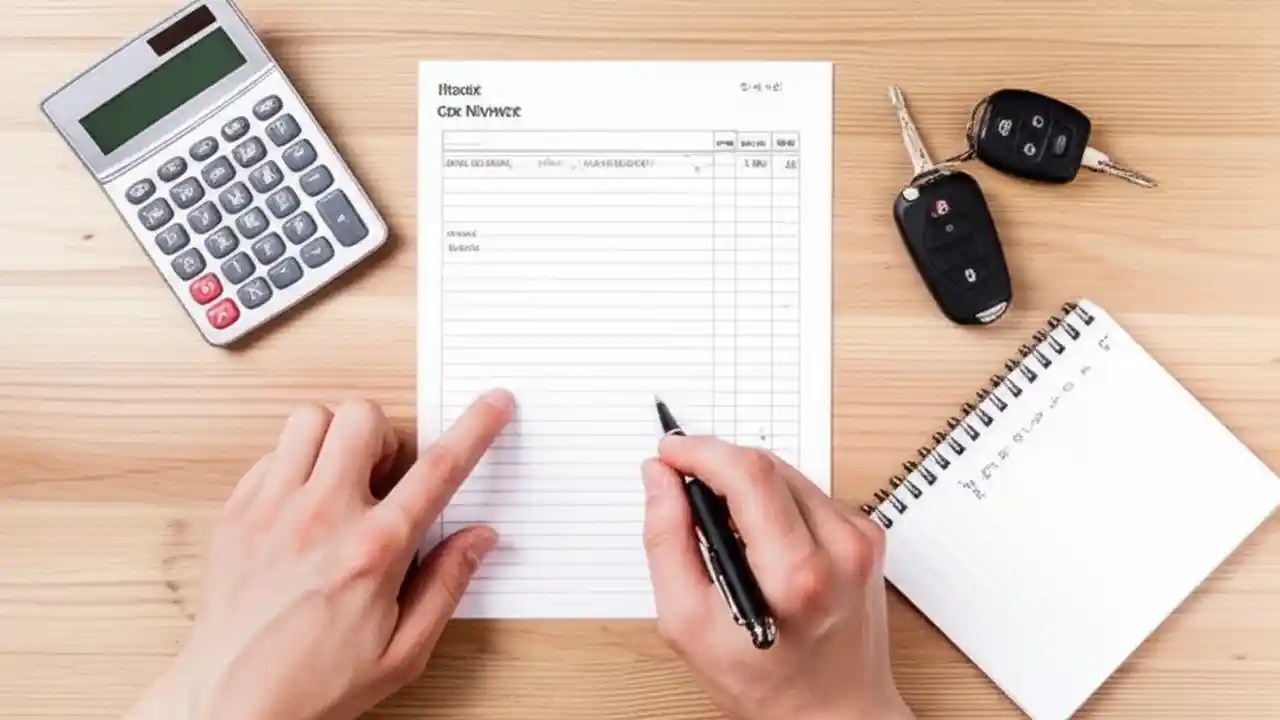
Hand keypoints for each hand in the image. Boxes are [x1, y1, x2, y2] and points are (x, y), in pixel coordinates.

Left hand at [128, 391, 514, 719]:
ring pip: (311, 419)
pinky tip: (303, 500)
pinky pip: (271, 451)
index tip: (491, 405)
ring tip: (342, 477)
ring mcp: (273, 510)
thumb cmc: (311, 684)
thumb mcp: (403, 653)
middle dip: (387, 432)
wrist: (229, 703)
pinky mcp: (237, 513)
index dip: (475, 428)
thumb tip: (478, 539)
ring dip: (336, 437)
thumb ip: (446, 586)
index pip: (438, 470)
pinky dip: (294, 462)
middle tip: (387, 471)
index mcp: (374, 552)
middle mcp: (322, 518)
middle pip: (364, 418)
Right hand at [642, 436, 912, 719]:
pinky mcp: (868, 534)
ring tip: (725, 531)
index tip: (670, 452)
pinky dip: (775, 504)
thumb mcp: (689, 624)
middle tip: (683, 488)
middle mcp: (839, 546)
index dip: (700, 451)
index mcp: (796, 572)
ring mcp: (860, 537)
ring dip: (746, 485)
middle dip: (716, 465)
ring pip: (787, 473)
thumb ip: (666, 541)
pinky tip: (762, 542)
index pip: (747, 473)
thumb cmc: (767, 685)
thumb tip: (659, 480)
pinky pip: (809, 493)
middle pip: (765, 465)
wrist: (837, 714)